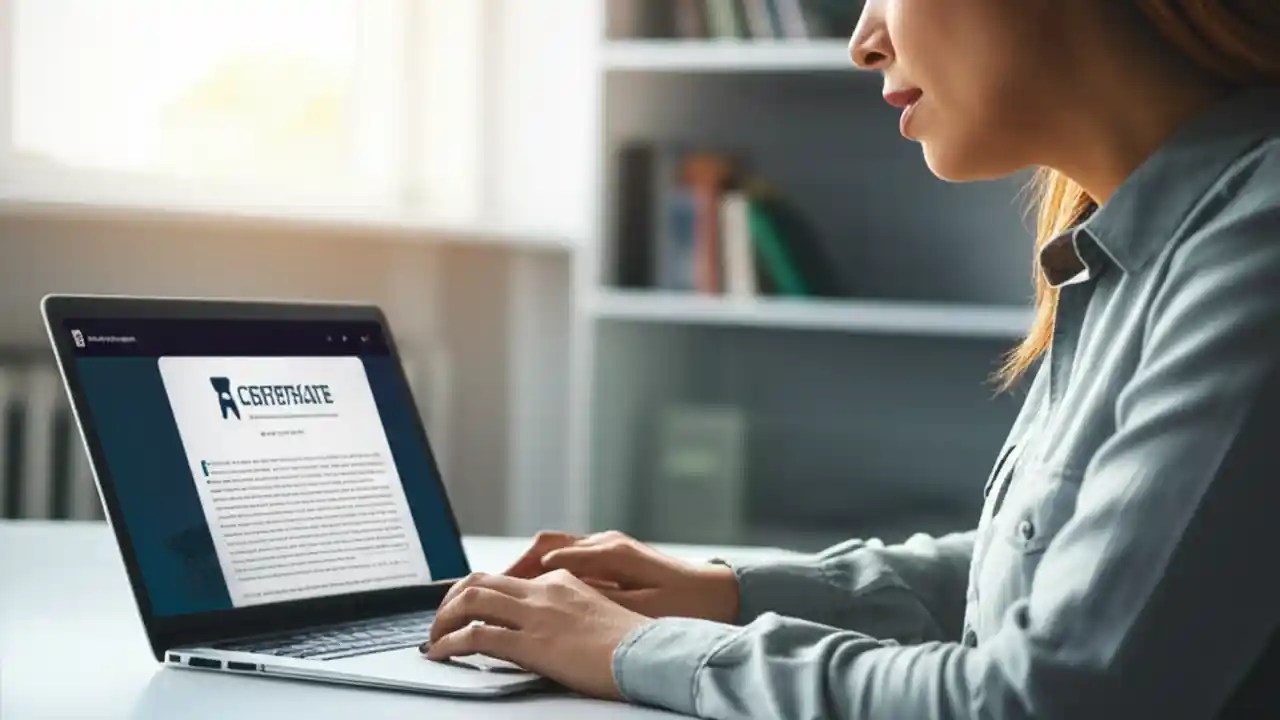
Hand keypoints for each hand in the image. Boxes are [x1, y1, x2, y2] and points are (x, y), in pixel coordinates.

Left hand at [424, 569, 647, 699]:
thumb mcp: (598, 614)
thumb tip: (551, 627)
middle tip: (440, 622)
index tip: (465, 610)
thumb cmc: (633, 644)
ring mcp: (536, 614)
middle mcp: (544, 590)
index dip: (478, 593)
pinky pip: (476, 636)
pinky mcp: (531, 642)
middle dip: (451, 600)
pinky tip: (441, 654)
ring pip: (470, 601)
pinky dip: (450, 643)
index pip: (507, 578)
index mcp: (561, 582)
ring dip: (443, 619)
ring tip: (433, 638)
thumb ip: (569, 611)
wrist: (650, 654)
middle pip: (480, 581)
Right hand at [504, 530, 739, 623]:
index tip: (489, 590)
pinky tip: (539, 593)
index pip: (547, 554)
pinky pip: (570, 557)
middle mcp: (605, 543)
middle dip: (513, 567)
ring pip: (555, 549)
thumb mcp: (643, 608)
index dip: (515, 572)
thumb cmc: (687, 606)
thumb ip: (598, 596)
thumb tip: (556, 587)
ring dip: (529, 568)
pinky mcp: (615, 557)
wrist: (721, 593)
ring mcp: (609, 547)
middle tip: (485, 591)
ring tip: (505, 593)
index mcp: (609, 553)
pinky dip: (548, 571)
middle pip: (545, 546)